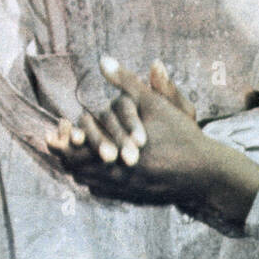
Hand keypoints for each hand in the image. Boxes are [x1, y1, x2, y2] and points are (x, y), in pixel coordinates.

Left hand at [47, 57, 211, 206]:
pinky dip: (92, 177)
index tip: (53, 129)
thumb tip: (103, 60)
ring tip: (72, 150)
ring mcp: (121, 190)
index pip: (74, 148)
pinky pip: (101, 190)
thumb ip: (127, 81)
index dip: (60, 140)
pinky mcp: (131, 197)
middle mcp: (113, 175)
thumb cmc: (180, 134)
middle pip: (74, 167)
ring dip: (76, 165)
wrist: (204, 172)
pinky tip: (94, 167)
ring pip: (86, 180)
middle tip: (57, 139)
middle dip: (64, 152)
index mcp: (114, 152)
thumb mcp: (155, 103)